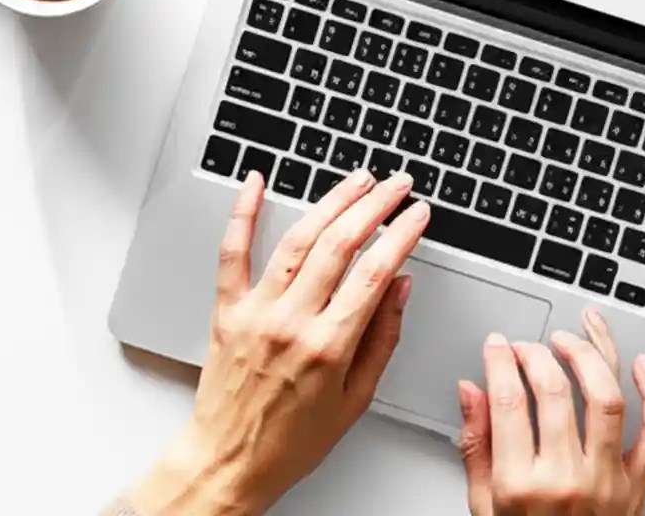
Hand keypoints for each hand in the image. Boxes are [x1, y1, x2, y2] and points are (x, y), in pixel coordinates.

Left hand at [130, 169, 428, 515]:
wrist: (228, 463)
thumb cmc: (292, 441)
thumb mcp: (356, 399)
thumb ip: (382, 338)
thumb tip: (400, 286)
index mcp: (328, 347)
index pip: (374, 272)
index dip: (401, 235)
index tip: (418, 214)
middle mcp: (290, 322)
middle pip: (339, 245)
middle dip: (374, 205)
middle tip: (396, 185)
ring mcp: (255, 312)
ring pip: (296, 240)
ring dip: (330, 201)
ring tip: (357, 180)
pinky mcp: (226, 311)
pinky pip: (231, 252)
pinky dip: (242, 213)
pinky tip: (256, 182)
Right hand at [457, 309, 644, 514]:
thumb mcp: (484, 505)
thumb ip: (476, 445)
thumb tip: (470, 392)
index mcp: (521, 486)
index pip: (508, 401)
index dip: (500, 361)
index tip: (497, 346)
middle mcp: (567, 480)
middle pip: (553, 391)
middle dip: (536, 353)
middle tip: (527, 345)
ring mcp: (607, 481)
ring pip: (606, 398)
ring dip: (590, 355)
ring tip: (573, 339)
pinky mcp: (637, 486)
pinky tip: (639, 365)